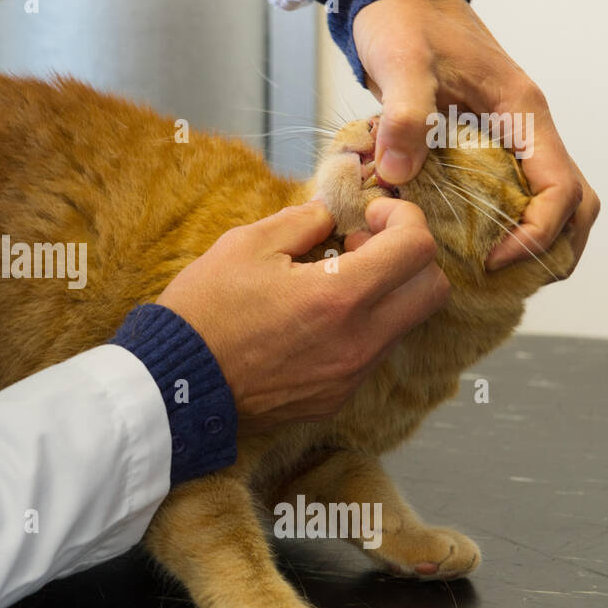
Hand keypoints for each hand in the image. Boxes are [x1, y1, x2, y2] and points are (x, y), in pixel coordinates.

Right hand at [156, 198, 448, 432]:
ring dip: (384, 293)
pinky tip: (312, 320)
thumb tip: (333, 209)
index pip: (417, 247)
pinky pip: (370, 354)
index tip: (371, 214)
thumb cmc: (203, 312)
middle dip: (409, 257)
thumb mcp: (245, 245)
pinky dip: (359, 327)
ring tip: (330, 282)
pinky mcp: (334, 398)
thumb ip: (303, 220)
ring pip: (403, 324)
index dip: (403, 217)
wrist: (174, 385)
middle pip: (432, 291)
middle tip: (362, 246)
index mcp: (339, 297)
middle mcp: (357, 342)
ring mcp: (349, 376)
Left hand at [352, 0, 598, 275]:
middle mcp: (527, 126)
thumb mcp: (400, 64)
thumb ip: (403, 116)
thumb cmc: (403, 22)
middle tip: (502, 281)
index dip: (535, 234)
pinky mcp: (484, 140)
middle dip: (549, 249)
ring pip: (549, 199)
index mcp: (522, 111)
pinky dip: (503, 222)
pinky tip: (466, 243)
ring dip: (532, 240)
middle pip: (572, 202)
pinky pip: (512, 190)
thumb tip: (398, 173)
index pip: (561, 189)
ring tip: (489, 273)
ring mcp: (509, 134)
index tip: (492, 260)